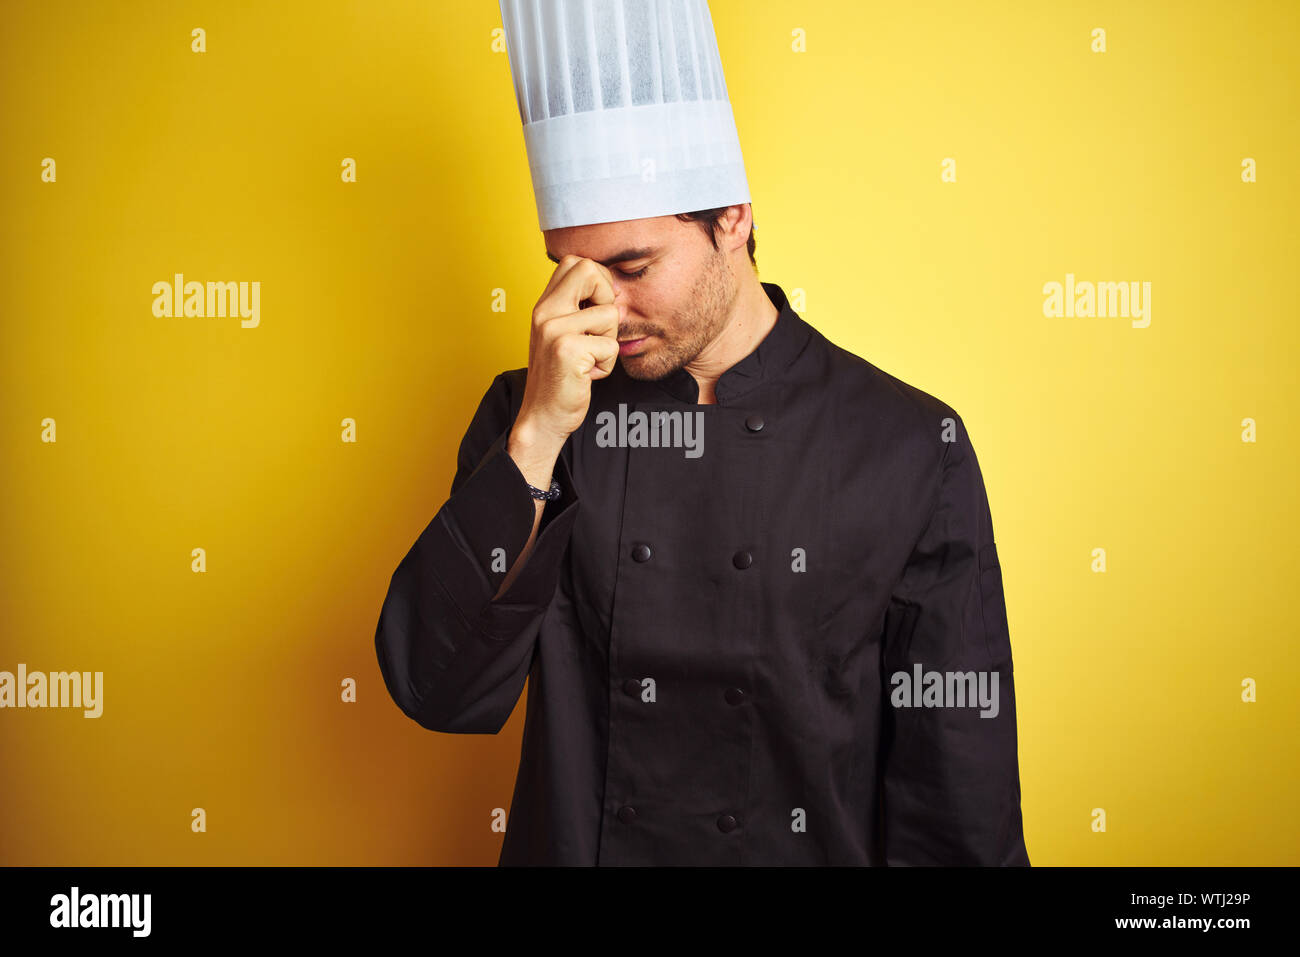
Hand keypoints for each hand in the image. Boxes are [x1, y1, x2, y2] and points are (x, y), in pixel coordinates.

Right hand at [515, 255, 623, 445]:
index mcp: (544, 305)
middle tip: (598, 328)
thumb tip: (612, 285)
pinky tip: (587, 374)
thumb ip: (577, 308)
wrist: (543, 416)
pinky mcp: (568, 350)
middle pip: (590, 270)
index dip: (598, 280)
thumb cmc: (559, 377)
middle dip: (607, 298)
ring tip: (588, 359)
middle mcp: (545, 312)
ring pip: (610, 316)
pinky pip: (611, 347)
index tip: (596, 308)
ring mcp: (554, 330)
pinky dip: (606, 365)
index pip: (576, 262)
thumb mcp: (562, 334)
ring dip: (608, 342)